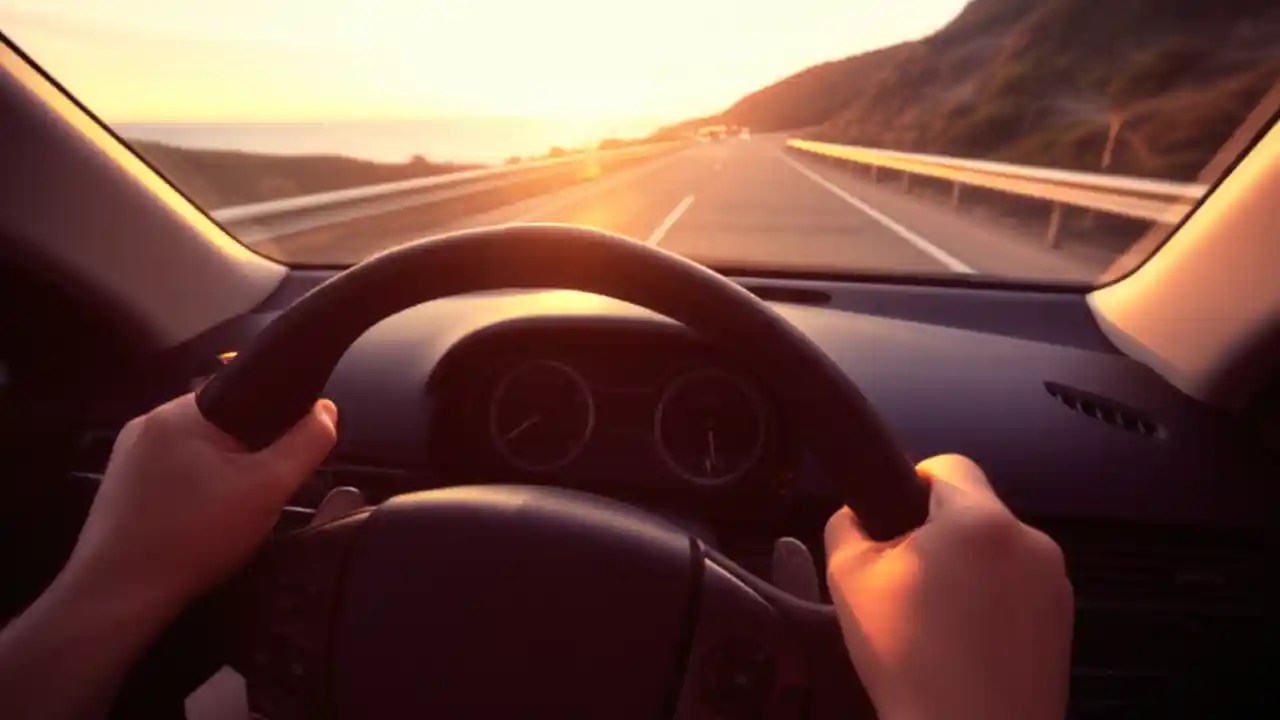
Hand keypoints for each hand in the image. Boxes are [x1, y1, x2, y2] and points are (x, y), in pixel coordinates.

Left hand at [63, 393, 337, 612]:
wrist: (120, 594)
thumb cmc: (195, 537)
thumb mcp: (267, 490)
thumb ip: (305, 444)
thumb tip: (326, 410)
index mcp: (182, 411)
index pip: (246, 395)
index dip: (276, 425)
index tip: (284, 461)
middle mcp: (149, 422)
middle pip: (222, 426)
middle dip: (247, 455)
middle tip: (258, 495)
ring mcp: (128, 454)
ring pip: (197, 451)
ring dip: (220, 473)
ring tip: (228, 513)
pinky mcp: (119, 484)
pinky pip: (172, 473)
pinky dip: (192, 490)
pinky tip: (198, 522)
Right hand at [824, 454, 1072, 719]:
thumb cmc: (910, 659)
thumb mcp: (850, 580)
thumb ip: (847, 526)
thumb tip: (859, 514)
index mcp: (981, 519)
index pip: (946, 464)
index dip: (909, 485)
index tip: (890, 528)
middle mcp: (1030, 541)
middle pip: (972, 511)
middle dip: (936, 536)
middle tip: (902, 583)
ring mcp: (1054, 584)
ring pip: (995, 552)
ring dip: (965, 570)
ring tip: (933, 622)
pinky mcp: (1064, 623)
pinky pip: (1017, 590)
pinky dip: (990, 604)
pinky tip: (964, 645)